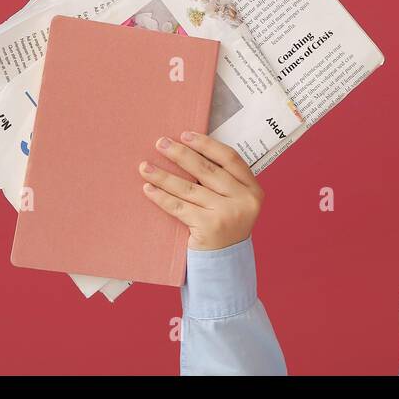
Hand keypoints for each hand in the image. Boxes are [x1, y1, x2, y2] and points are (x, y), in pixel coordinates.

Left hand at [139, 132, 262, 250]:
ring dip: (164, 175)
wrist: (225, 264)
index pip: (230, 158)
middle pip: (207, 170)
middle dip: (181, 154)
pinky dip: (162, 197)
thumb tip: (188, 149)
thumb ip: (222, 180)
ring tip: (145, 166)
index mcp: (253, 189)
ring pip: (189, 188)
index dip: (206, 145)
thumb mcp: (234, 201)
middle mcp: (244, 200)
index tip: (185, 135)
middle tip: (160, 143)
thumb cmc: (224, 225)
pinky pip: (179, 207)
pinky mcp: (209, 228)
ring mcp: (227, 214)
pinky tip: (148, 188)